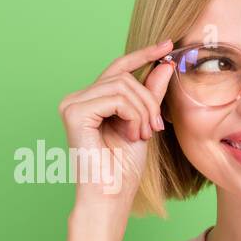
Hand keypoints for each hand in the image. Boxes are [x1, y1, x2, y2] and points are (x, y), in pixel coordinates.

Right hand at [58, 38, 174, 213]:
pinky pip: (116, 97)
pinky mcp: (73, 111)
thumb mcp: (144, 124)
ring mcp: (72, 103)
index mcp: (92, 100)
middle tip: (155, 128)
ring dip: (143, 111)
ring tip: (142, 135)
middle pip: (125, 77)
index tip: (168, 44)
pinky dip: (133, 115)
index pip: (119, 68)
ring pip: (123, 85)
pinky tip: (131, 135)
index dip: (144, 54)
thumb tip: (164, 65)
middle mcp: (78, 98)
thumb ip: (151, 95)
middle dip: (149, 101)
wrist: (110, 196)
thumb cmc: (124, 169)